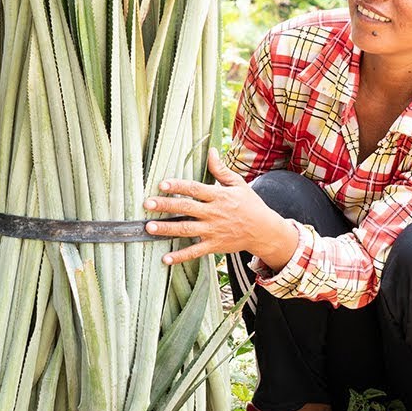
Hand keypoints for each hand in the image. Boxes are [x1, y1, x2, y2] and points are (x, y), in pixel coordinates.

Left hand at [144, 149, 296, 267]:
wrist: (264, 230)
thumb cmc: (250, 204)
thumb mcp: (238, 184)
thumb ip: (221, 170)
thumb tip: (211, 151)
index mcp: (219, 196)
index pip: (195, 189)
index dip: (178, 186)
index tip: (162, 184)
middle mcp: (214, 213)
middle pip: (186, 208)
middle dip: (165, 206)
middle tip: (148, 204)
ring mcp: (213, 231)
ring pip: (186, 229)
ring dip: (167, 229)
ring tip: (149, 227)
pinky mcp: (214, 245)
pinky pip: (195, 251)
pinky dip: (180, 256)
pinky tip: (165, 259)